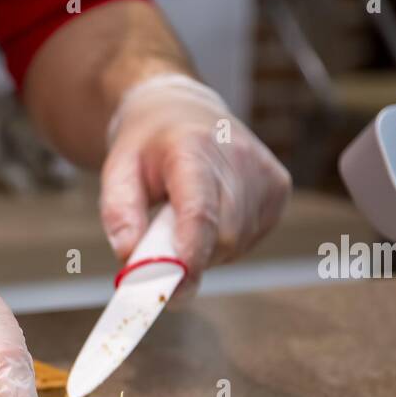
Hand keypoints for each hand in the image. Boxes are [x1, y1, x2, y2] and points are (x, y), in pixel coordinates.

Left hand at [99, 74, 290, 291]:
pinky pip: (250, 238)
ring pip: (237, 243)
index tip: (176, 283)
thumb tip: (129, 255)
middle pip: (222, 236)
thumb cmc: (147, 148)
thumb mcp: (117, 171)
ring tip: (185, 219)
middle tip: (162, 250)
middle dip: (190, 258)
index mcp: (192, 147)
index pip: (199, 209)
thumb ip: (118, 214)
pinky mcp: (278, 187)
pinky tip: (211, 216)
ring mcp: (264, 171)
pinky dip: (225, 242)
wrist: (181, 113)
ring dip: (206, 249)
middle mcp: (237, 155)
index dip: (190, 250)